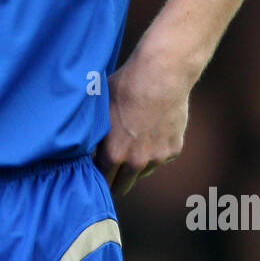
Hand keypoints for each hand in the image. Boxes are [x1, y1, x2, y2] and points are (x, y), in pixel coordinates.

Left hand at [95, 47, 191, 196]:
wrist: (162, 75)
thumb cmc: (125, 87)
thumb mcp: (100, 110)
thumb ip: (94, 136)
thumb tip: (85, 148)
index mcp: (113, 155)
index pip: (102, 181)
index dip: (97, 177)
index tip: (96, 172)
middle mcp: (137, 162)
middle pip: (123, 186)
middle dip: (115, 180)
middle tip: (111, 170)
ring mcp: (158, 157)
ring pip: (143, 171)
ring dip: (137, 164)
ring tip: (133, 141)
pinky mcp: (175, 149)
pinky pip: (161, 156)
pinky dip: (156, 148)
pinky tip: (152, 128)